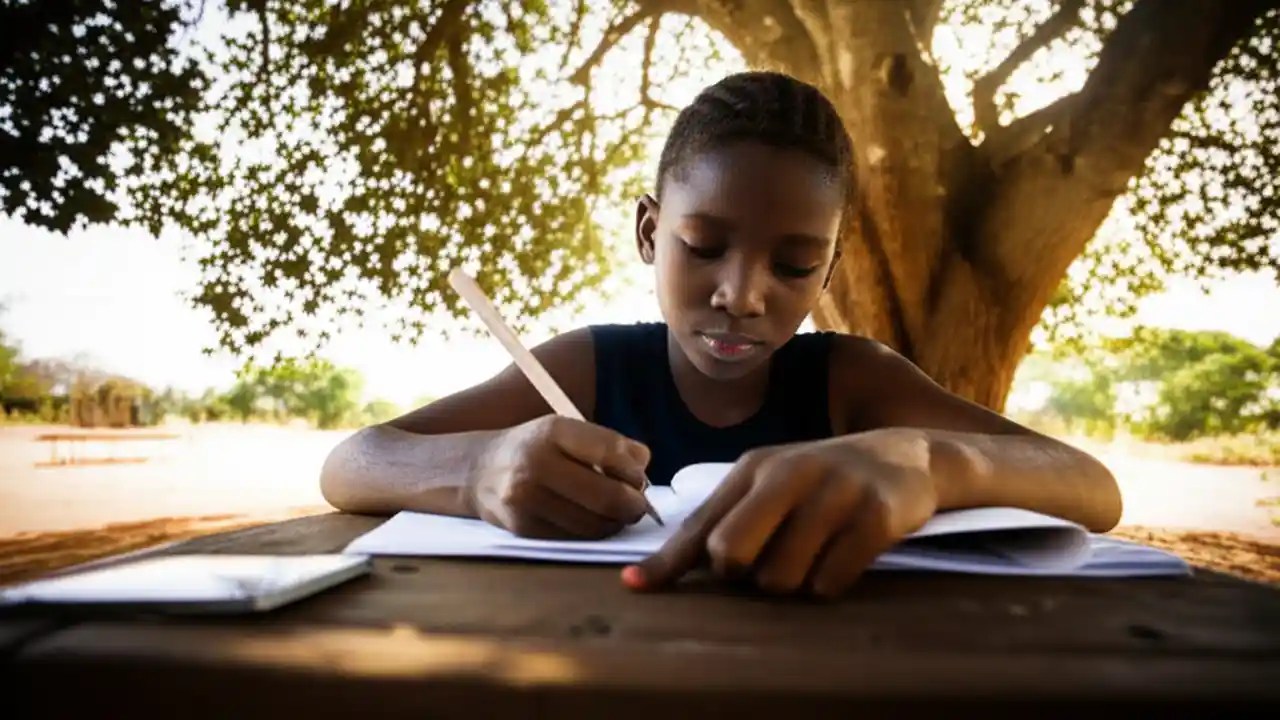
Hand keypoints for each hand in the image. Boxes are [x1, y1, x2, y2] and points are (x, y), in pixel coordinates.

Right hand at [470, 415, 651, 538]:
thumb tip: (642, 463)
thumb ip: (607, 443)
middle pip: (608, 497)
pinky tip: (591, 519)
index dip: (634, 470)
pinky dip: (592, 531)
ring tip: (615, 512)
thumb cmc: (533, 448)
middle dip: (633, 504)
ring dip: (615, 522)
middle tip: (637, 504)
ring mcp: (526, 500)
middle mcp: (536, 465)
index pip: (611, 452)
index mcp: (551, 431)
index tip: (638, 476)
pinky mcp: (523, 528)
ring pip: (594, 524)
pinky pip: (574, 537)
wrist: (479, 471)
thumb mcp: (565, 430)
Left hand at [623, 429, 938, 597]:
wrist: (909, 457)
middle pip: (731, 553)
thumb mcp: (771, 484)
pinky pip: (829, 582)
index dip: (668, 562)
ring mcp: (833, 494)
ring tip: (813, 553)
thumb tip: (654, 572)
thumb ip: (723, 521)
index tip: (635, 587)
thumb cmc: (824, 479)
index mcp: (756, 467)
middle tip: (767, 561)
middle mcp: (789, 474)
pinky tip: (843, 556)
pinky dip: (830, 582)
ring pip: (780, 578)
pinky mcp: (874, 518)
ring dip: (793, 582)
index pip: (701, 524)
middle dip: (742, 574)